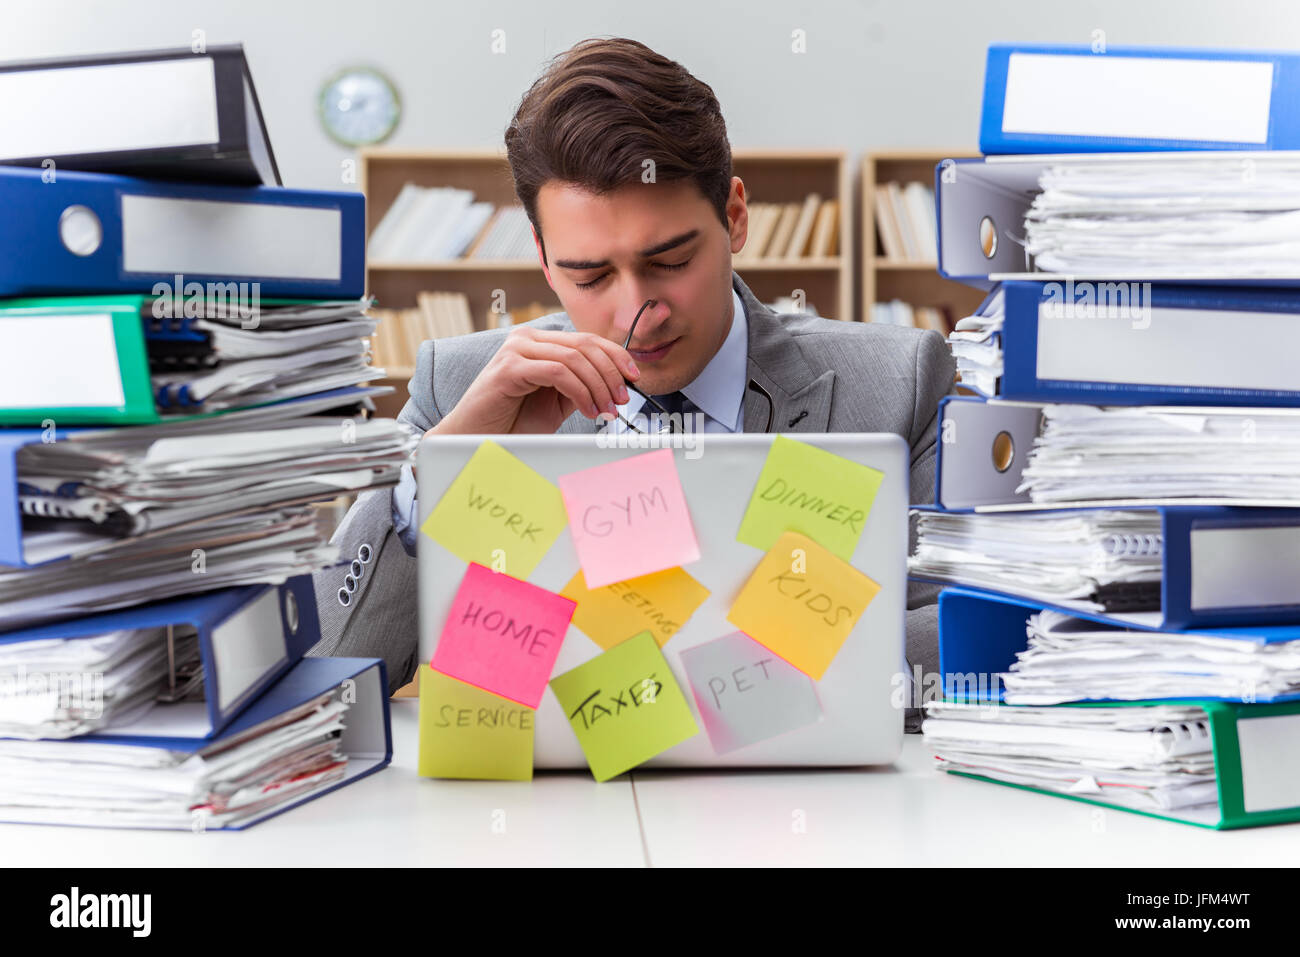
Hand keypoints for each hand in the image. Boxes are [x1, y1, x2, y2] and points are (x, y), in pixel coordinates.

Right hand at [432, 326, 640, 434]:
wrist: (478, 438)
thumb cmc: (513, 421)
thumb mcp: (557, 400)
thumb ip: (581, 385)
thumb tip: (617, 382)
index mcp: (539, 342)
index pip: (586, 339)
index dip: (615, 355)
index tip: (634, 377)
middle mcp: (526, 338)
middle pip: (584, 345)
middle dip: (610, 373)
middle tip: (622, 400)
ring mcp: (516, 349)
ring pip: (574, 359)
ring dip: (598, 387)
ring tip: (606, 410)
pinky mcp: (508, 367)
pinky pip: (558, 373)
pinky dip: (580, 392)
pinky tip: (588, 410)